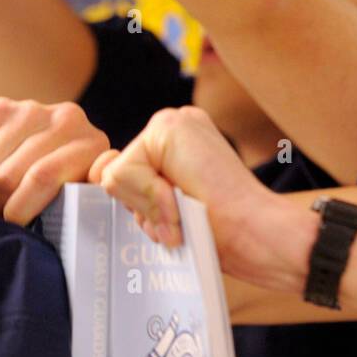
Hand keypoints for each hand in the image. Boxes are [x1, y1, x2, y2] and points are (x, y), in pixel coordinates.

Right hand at [0, 98, 110, 224]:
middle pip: (9, 174)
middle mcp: (66, 119)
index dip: (18, 210)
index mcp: (92, 145)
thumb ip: (90, 196)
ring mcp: (31, 108)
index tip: (9, 226)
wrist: (51, 147)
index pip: (42, 177)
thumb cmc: (68, 186)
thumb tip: (100, 194)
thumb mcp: (86, 196)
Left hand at [94, 106, 315, 293]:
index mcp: (176, 146)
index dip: (143, 208)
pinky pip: (124, 174)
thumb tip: (99, 171)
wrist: (257, 233)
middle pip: (115, 175)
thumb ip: (138, 192)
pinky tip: (182, 201)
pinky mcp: (167, 129)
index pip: (125, 176)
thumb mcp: (169, 211)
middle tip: (183, 216)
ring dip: (148, 207)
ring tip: (185, 212)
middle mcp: (173, 128)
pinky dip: (149, 199)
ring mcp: (171, 123)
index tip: (180, 219)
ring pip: (116, 176)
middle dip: (142, 207)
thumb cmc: (223, 232)